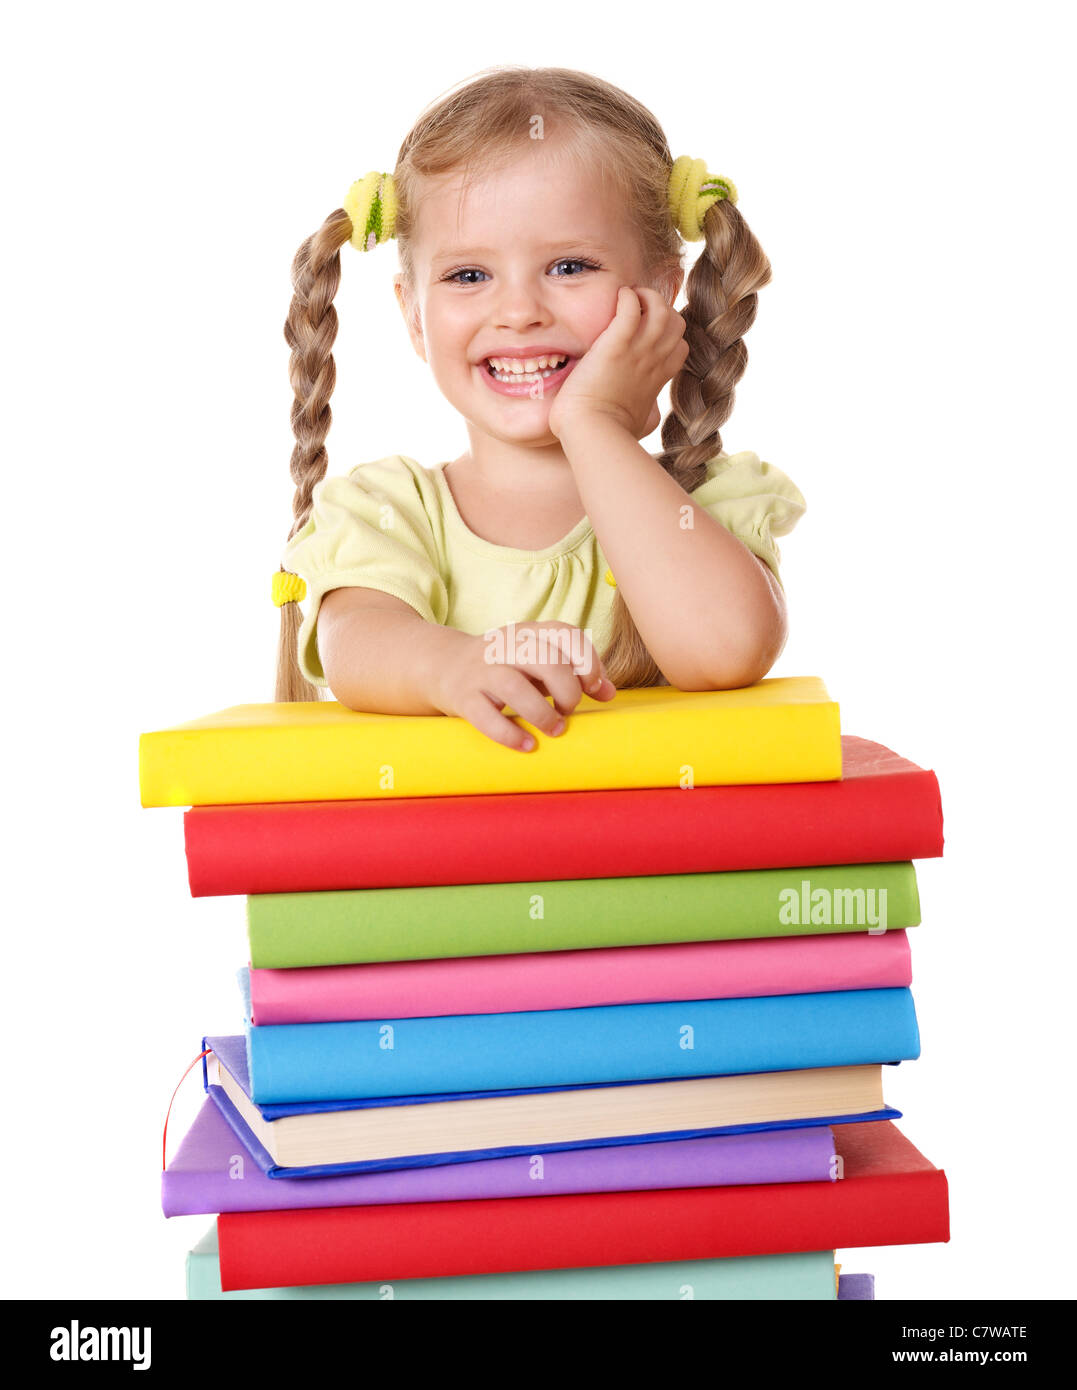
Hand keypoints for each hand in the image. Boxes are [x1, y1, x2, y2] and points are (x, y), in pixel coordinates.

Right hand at [432, 620, 615, 751]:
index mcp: (529, 632)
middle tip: (569, 710)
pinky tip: (528, 744)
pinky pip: (486, 716)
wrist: (445, 666)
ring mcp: (482, 670)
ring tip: (555, 728)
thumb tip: (609, 692)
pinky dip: (509, 733)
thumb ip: (575, 673)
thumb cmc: (506, 666)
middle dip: (568, 690)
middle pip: (545, 660)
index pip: (565, 634)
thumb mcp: (539, 661)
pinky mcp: (464, 697)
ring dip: (542, 712)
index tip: (594, 686)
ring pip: (515, 687)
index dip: (587, 660)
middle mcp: (506, 646)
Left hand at [548, 286, 689, 440]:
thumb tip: (649, 417)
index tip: (647, 330)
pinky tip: (617, 297)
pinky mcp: (617, 343)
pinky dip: (627, 296)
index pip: (680, 346)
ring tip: (629, 296)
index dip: (668, 334)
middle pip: (676, 322)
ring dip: (646, 296)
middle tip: (637, 307)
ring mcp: (638, 351)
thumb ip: (648, 414)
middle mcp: (654, 361)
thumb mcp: (641, 423)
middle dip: (660, 308)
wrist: (592, 431)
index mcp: (658, 378)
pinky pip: (631, 306)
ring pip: (661, 308)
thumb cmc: (610, 433)